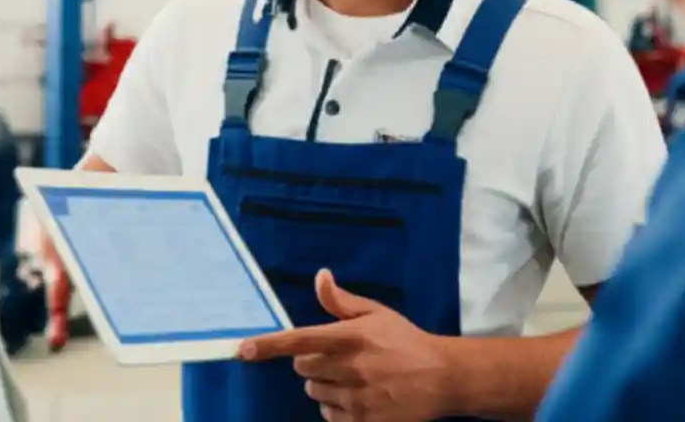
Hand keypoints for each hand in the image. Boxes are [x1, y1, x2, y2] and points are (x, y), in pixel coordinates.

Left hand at [238, 269, 454, 421]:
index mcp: (350, 337)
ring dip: (324, 385)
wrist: (442, 378)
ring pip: (314, 393)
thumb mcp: (377, 314)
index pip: (300, 340)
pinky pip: (329, 416)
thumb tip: (320, 276)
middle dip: (312, 362)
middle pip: (302, 368)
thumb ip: (342, 301)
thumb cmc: (406, 341)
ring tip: (353, 378)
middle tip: (338, 358)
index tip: (242, 350)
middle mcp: (350, 368)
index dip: (268, 345)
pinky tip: (358, 398)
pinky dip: (336, 408)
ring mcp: (356, 398)